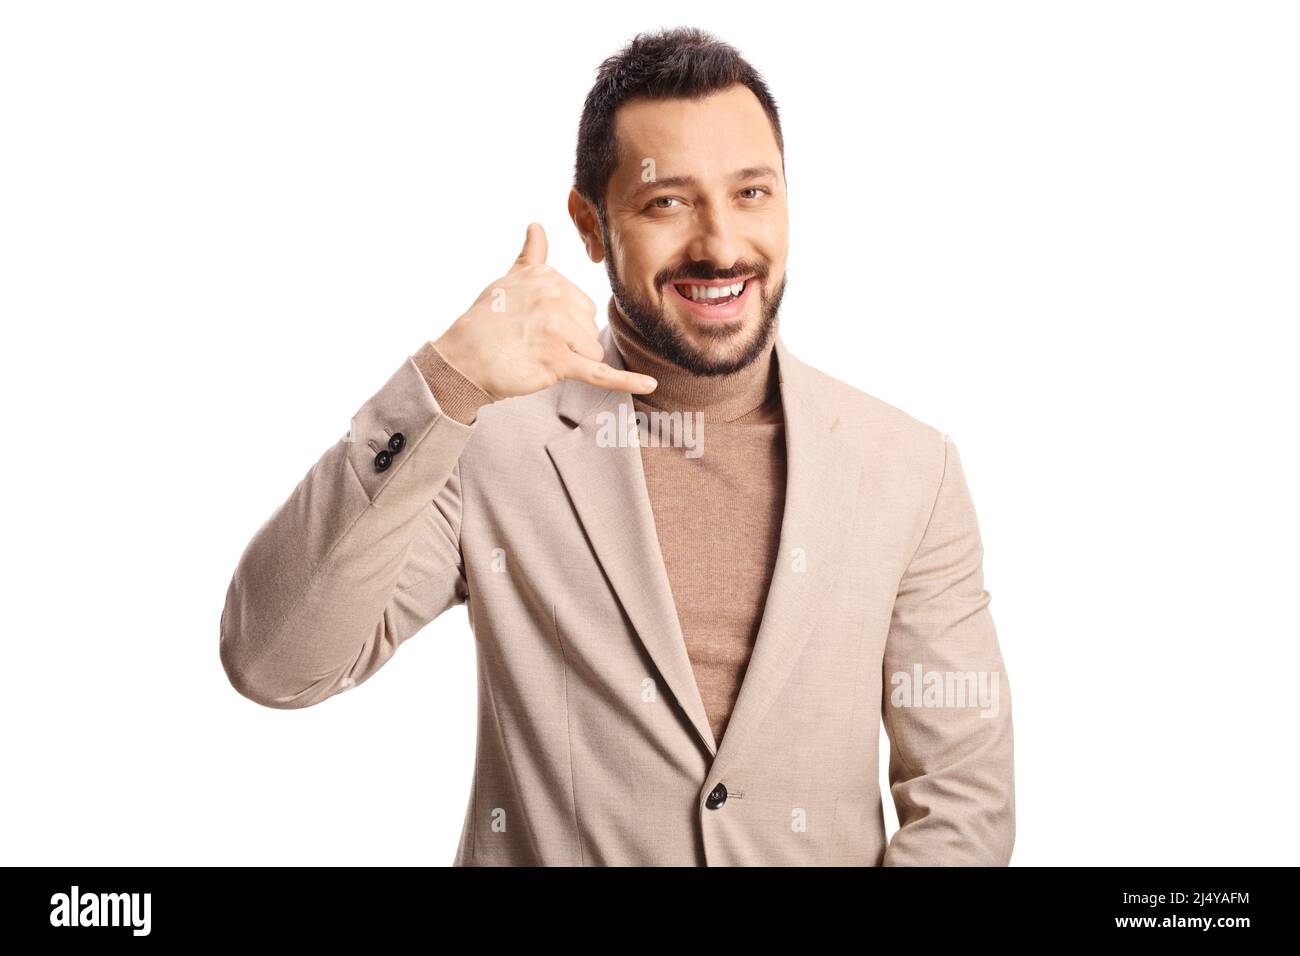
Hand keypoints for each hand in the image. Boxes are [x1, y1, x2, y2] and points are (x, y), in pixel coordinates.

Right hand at [433, 223, 657, 400]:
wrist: (462, 359)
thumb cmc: (485, 321)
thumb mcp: (509, 280)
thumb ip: (531, 256)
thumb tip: (537, 226)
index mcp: (549, 277)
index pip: (582, 305)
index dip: (564, 322)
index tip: (534, 325)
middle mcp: (555, 299)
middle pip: (589, 329)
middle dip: (569, 343)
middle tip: (533, 344)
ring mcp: (558, 331)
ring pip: (592, 352)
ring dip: (570, 362)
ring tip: (537, 358)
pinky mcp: (558, 362)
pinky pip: (600, 373)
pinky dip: (627, 382)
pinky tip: (648, 386)